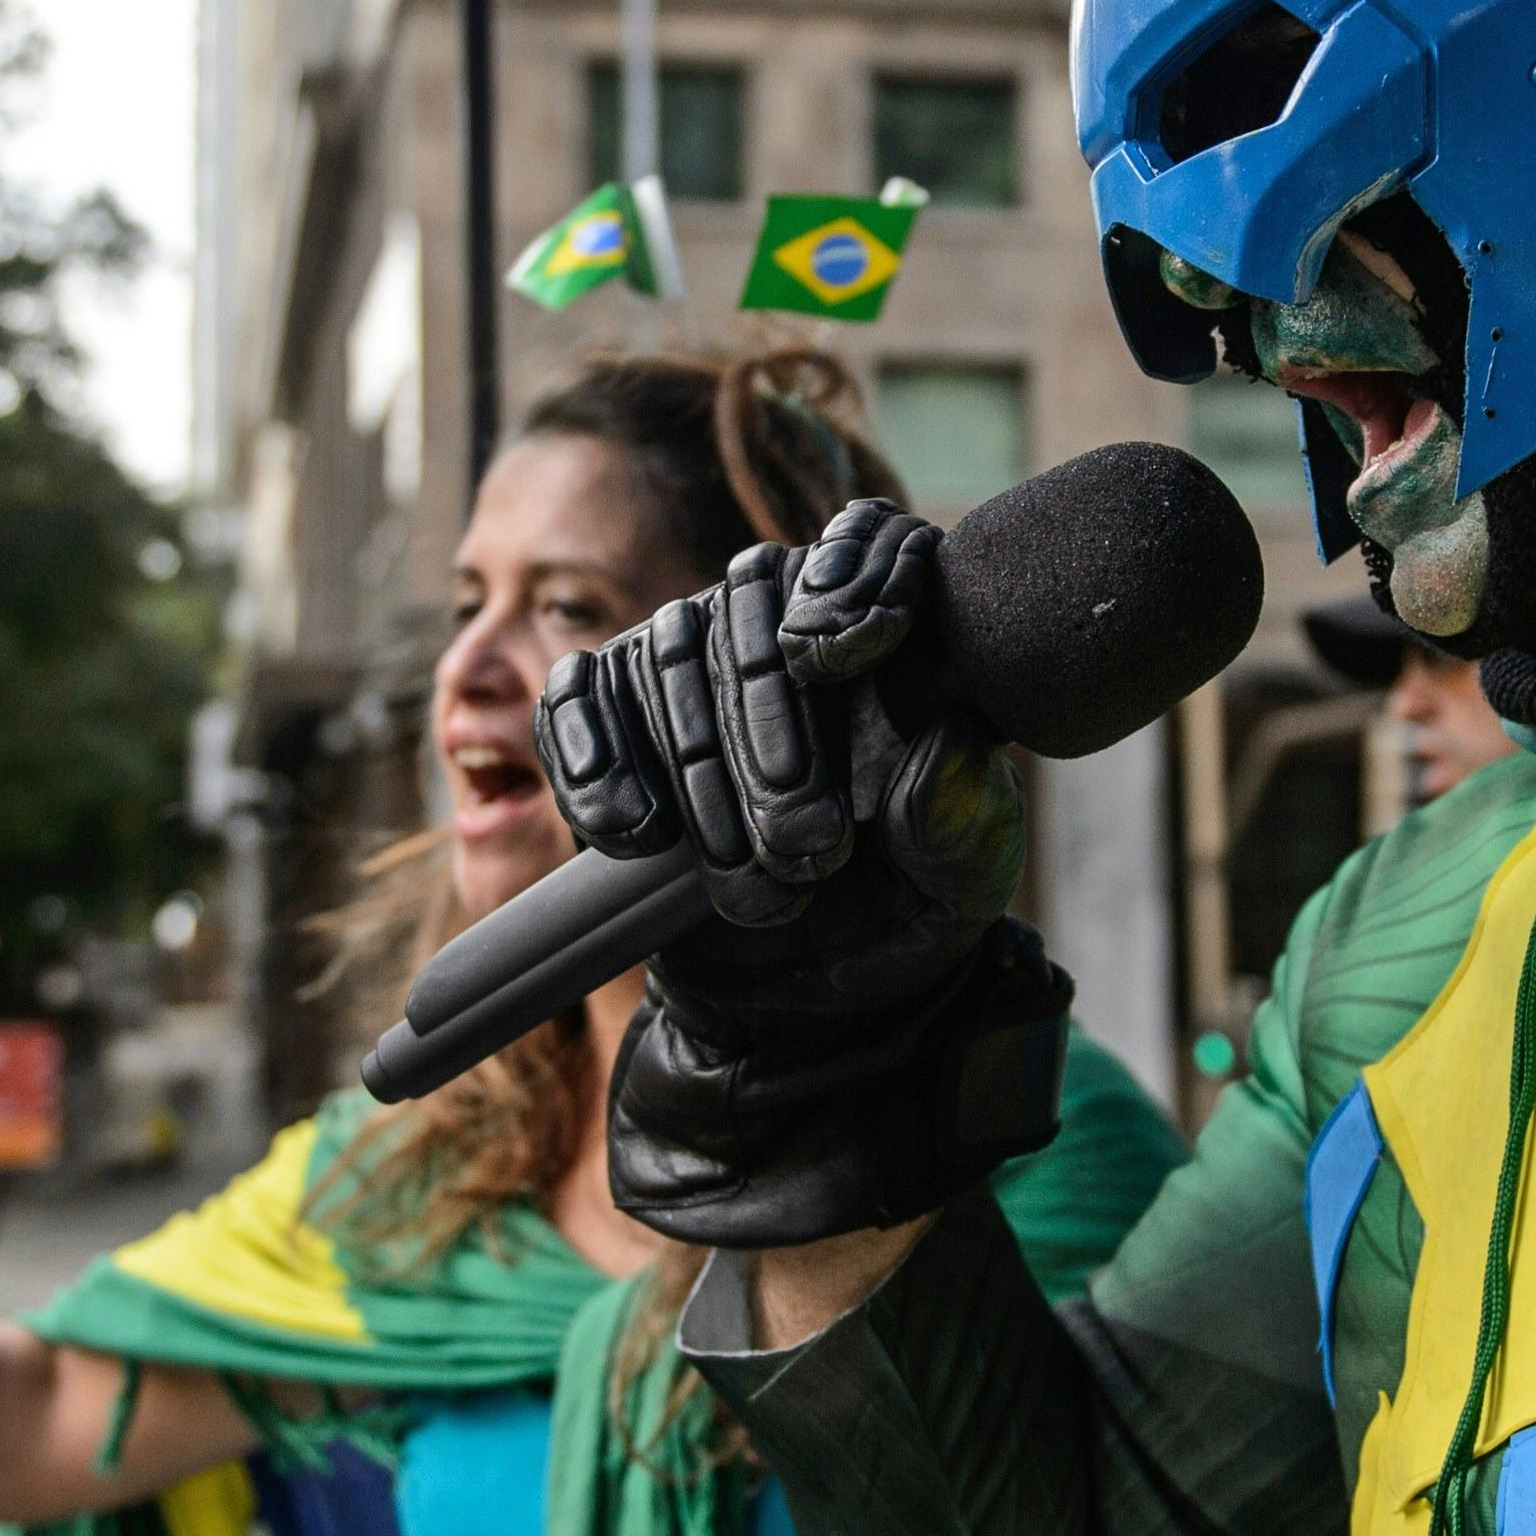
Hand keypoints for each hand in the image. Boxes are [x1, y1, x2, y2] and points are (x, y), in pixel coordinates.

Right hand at [540, 499, 1074, 1245]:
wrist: (805, 993)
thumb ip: (958, 814)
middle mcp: (782, 622)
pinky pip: (577, 697)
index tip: (847, 654)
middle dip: (772, 731)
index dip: (855, 574)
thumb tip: (945, 736)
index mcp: (891, 639)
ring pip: (668, 654)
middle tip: (805, 845)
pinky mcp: (611, 715)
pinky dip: (593, 757)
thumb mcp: (958, 882)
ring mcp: (688, 660)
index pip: (869, 543)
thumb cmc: (898, 911)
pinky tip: (633, 831)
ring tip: (745, 883)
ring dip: (701, 773)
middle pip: (755, 606)